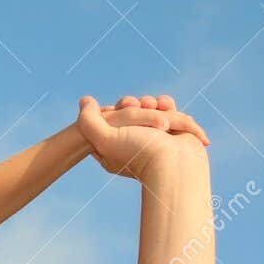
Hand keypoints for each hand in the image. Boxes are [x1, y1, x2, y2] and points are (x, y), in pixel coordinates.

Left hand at [78, 93, 208, 180]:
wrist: (178, 162)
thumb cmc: (141, 153)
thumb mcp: (105, 139)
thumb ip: (89, 121)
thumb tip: (85, 100)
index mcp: (113, 150)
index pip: (106, 123)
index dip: (110, 112)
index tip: (114, 111)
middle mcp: (133, 143)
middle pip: (126, 112)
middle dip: (131, 105)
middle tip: (135, 107)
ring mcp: (153, 136)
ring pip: (147, 108)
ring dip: (150, 103)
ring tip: (154, 107)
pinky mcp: (172, 129)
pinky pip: (166, 108)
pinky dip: (166, 104)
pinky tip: (166, 107)